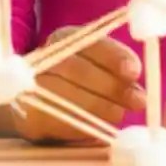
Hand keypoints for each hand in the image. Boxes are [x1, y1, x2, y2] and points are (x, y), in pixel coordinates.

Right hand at [13, 26, 144, 143]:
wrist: (41, 106)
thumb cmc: (81, 83)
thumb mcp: (101, 68)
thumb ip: (119, 72)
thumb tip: (138, 89)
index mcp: (64, 38)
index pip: (88, 41)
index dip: (113, 56)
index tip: (134, 72)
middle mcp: (43, 58)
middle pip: (76, 68)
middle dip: (111, 86)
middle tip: (137, 100)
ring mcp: (30, 87)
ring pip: (65, 95)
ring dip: (98, 107)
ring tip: (119, 114)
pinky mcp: (28, 117)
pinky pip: (55, 120)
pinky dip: (80, 125)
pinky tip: (96, 127)